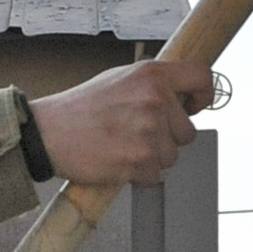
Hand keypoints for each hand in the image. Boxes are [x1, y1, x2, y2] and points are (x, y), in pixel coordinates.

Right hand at [31, 54, 216, 188]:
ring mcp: (148, 131)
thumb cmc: (80, 108)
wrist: (48, 133)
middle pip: (188, 132)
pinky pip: (155, 176)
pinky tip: (116, 160)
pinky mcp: (138, 160)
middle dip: (167, 138)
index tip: (194, 107)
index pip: (201, 77)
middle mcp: (154, 99)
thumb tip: (181, 96)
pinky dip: (138, 174)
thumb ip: (152, 85)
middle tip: (135, 134)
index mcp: (151, 75)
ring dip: (151, 158)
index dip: (204, 95)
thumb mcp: (119, 79)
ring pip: (171, 156)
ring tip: (121, 145)